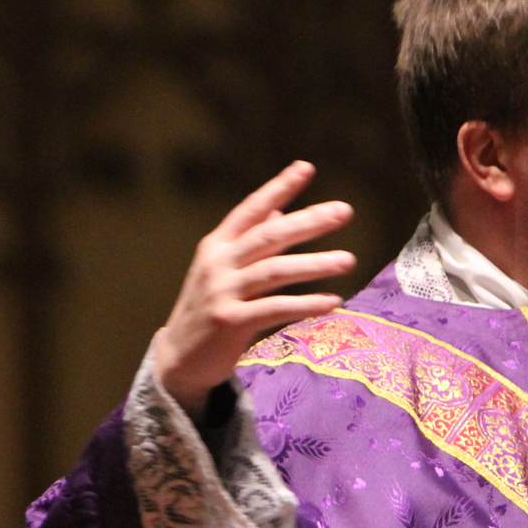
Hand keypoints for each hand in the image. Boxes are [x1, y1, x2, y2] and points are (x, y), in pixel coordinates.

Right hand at [153, 160, 355, 416]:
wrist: (179, 359)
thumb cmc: (210, 311)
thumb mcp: (223, 270)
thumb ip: (250, 242)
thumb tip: (278, 211)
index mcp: (216, 245)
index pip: (251, 209)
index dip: (278, 188)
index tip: (306, 168)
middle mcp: (217, 263)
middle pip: (269, 235)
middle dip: (308, 221)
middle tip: (344, 211)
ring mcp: (222, 291)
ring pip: (275, 270)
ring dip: (315, 263)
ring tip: (348, 260)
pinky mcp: (229, 321)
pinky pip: (275, 308)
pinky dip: (306, 304)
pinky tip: (333, 301)